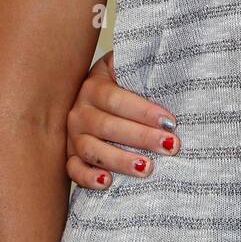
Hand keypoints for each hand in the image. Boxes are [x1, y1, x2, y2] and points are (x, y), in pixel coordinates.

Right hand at [65, 50, 179, 188]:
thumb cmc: (119, 82)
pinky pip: (73, 170)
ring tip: (147, 168)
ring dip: (120, 160)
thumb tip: (165, 59)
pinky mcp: (70, 157)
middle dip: (142, 138)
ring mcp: (72, 136)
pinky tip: (107, 182)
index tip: (170, 122)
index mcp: (93, 86)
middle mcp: (79, 112)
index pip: (116, 99)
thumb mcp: (124, 67)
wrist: (92, 96)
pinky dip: (88, 178)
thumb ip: (138, 64)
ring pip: (92, 150)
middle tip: (170, 146)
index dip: (143, 111)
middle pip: (108, 126)